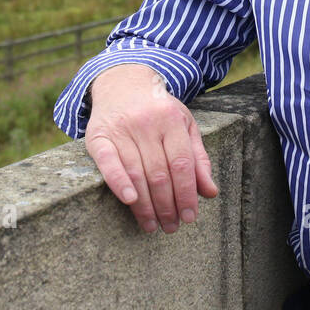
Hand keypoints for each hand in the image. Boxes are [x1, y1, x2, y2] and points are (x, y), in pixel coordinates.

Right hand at [83, 63, 218, 233]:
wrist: (122, 82)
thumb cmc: (159, 110)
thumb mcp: (185, 126)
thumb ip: (198, 159)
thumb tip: (210, 193)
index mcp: (172, 120)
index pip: (182, 163)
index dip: (187, 193)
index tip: (190, 217)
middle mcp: (146, 122)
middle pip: (159, 173)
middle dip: (167, 205)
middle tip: (171, 227)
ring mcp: (121, 128)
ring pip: (137, 173)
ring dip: (145, 205)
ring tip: (152, 225)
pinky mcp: (98, 135)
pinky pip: (108, 162)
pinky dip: (118, 182)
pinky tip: (129, 201)